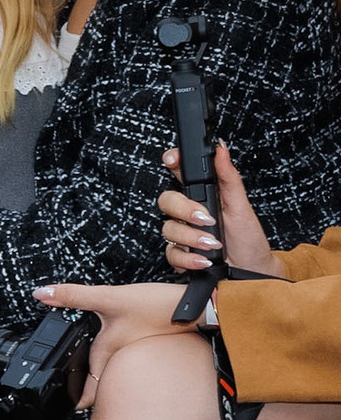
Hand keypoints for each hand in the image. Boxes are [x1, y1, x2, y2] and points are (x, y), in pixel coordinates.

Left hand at [34, 281, 190, 407]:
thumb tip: (41, 293)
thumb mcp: (110, 298)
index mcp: (108, 355)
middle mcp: (122, 361)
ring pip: (116, 375)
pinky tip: (121, 353)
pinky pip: (130, 363)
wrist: (199, 309)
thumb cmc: (157, 309)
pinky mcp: (148, 347)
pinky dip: (121, 364)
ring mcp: (136, 356)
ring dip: (104, 379)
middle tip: (74, 398)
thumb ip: (74, 296)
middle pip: (101, 386)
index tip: (66, 409)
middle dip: (88, 394)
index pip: (88, 392)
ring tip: (92, 380)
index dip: (75, 403)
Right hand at [159, 144, 283, 277]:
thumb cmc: (249, 239)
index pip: (179, 172)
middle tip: (206, 218)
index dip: (171, 163)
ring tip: (213, 243)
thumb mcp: (242, 206)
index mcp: (202, 195)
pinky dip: (188, 257)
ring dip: (190, 237)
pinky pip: (171, 253)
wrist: (253, 271)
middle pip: (166, 199)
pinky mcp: (182, 254)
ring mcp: (184, 233)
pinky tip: (203, 259)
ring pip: (167, 228)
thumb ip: (229, 177)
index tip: (172, 162)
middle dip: (183, 209)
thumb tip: (221, 149)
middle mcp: (189, 212)